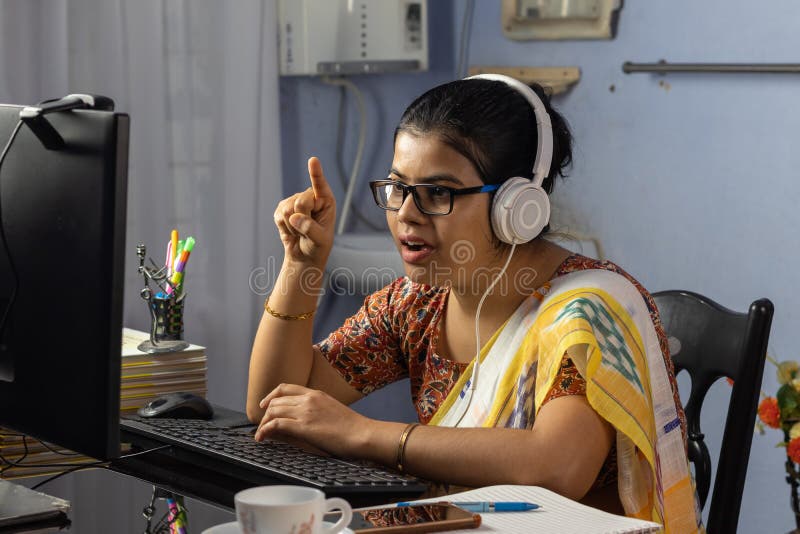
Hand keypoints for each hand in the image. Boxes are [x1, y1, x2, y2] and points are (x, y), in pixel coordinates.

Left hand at [255, 383, 371, 457]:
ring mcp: (306, 412)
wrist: (363, 434)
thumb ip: (316, 411)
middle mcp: (309, 399)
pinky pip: (276, 424)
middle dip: (265, 414)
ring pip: (273, 411)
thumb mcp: (332, 412)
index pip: (286, 388)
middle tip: (262, 426)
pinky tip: (263, 437)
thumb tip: (301, 419)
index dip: (271, 396)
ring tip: (260, 434)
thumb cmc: (353, 428)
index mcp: (316, 394)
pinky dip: (265, 430)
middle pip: (276, 401)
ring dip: (263, 423)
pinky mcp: (304, 427)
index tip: (265, 406)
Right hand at [273, 157, 335, 266]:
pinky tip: (291, 230)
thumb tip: (295, 218)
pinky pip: (278, 216)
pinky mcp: (281, 208)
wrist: (304, 255)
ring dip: (293, 227)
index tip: (313, 160)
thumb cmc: (318, 246)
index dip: (316, 173)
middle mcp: (311, 197)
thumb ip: (310, 229)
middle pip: (300, 202)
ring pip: (287, 209)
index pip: (320, 186)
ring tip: (300, 231)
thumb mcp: (320, 240)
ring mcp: (294, 201)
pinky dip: (284, 228)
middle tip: (307, 231)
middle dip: (302, 219)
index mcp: (326, 201)